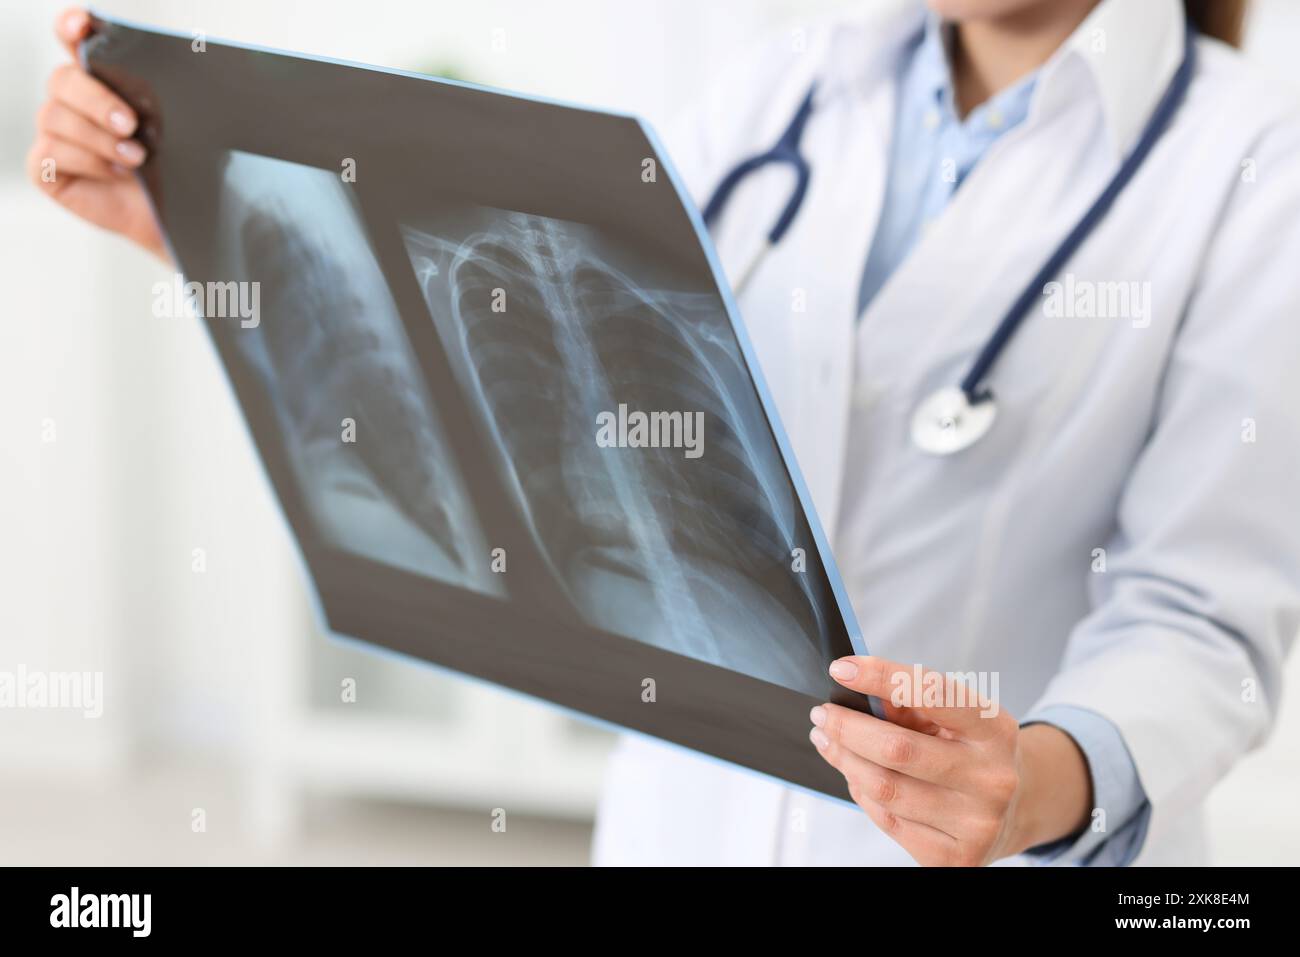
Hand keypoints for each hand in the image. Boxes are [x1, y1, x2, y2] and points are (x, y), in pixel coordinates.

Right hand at [28, 8, 166, 259]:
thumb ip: (164, 94)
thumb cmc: (179, 166)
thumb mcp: (181, 126)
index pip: (74, 38)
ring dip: (98, 138)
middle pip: (63, 80)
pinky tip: (117, 172)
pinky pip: (51, 152)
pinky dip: (87, 161)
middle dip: (96, 100)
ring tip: (136, 158)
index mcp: (102, 78)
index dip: (73, 28)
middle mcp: (74, 101)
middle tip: (131, 124)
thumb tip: (182, 67)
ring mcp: (57, 133)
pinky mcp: (48, 167)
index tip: (83, 27)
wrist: (180, 214)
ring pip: (55, 116)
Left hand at [809, 655, 1091, 865]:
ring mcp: (976, 822)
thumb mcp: (955, 719)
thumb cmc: (972, 752)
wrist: (1016, 810)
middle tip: (822, 715)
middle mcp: (992, 777)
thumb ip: (910, 702)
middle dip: (847, 728)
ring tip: (828, 742)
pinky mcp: (957, 858)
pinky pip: (889, 821)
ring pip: (886, 789)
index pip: (932, 693)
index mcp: (995, 730)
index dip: (881, 677)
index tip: (841, 669)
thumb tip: (856, 693)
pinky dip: (862, 795)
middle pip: (898, 749)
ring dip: (845, 761)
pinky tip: (855, 777)